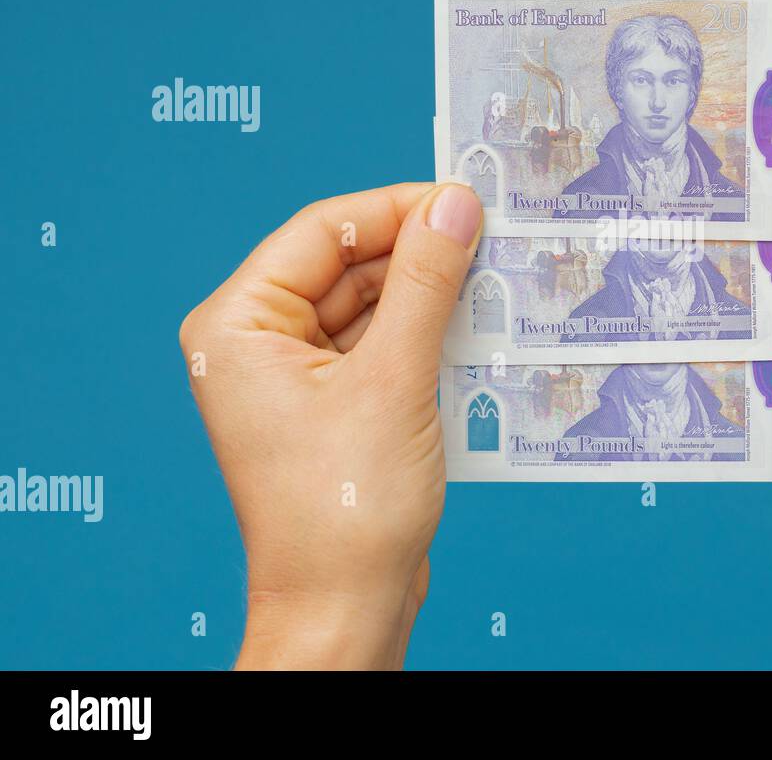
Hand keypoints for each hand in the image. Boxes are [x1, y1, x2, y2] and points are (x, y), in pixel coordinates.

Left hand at [179, 182, 481, 668]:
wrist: (346, 608)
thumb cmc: (346, 509)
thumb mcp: (395, 378)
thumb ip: (427, 282)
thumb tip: (456, 204)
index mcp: (239, 326)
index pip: (322, 230)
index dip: (396, 208)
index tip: (465, 199)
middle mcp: (257, 343)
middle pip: (347, 264)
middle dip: (420, 254)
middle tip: (493, 237)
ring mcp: (294, 376)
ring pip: (371, 304)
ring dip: (431, 297)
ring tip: (495, 280)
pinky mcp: (332, 405)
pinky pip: (381, 346)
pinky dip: (427, 336)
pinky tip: (478, 327)